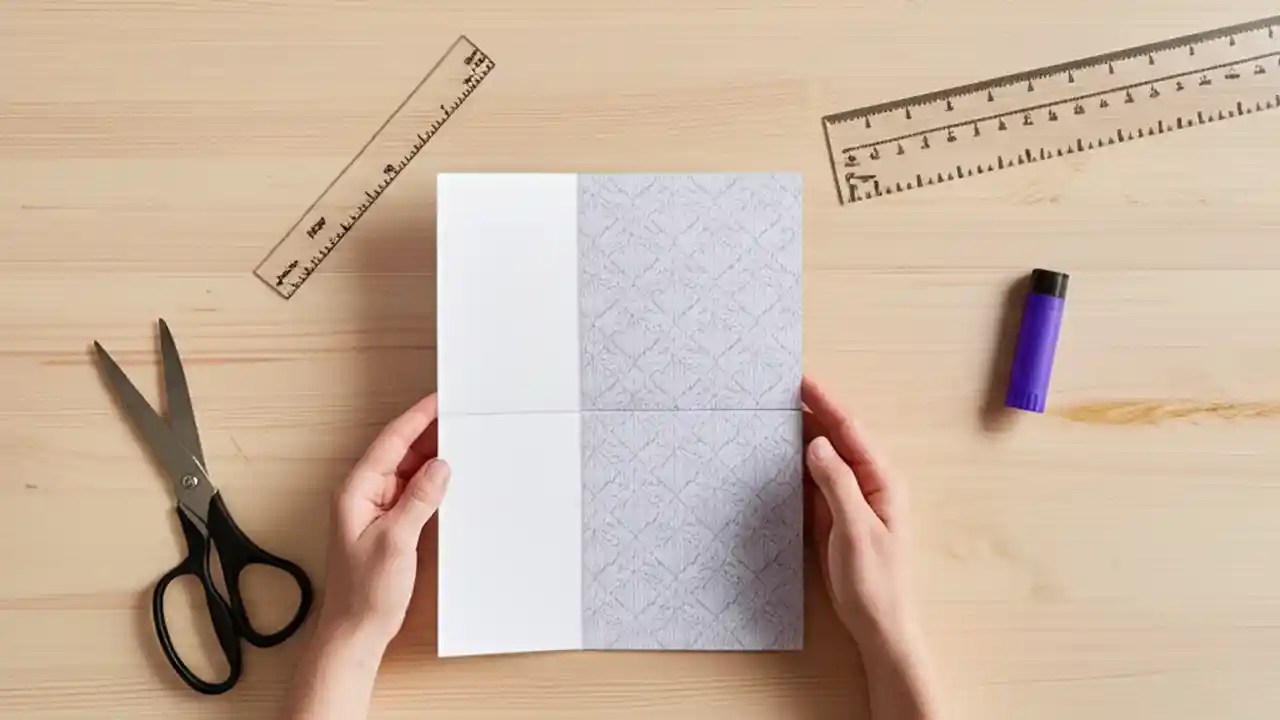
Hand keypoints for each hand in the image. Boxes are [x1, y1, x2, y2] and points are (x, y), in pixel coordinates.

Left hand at [320, 393, 449, 645]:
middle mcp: (364, 495)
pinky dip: (431, 483)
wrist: (355, 632)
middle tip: (459, 417)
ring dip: (432, 458)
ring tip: (461, 440)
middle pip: (399, 452)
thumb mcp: (396, 541)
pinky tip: (449, 479)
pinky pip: (412, 493)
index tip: (439, 401)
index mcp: (356, 491)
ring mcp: (376, 510)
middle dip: (428, 433)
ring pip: (408, 472)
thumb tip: (440, 466)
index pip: (390, 443)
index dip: (415, 419)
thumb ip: (418, 500)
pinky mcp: (389, 525)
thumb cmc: (364, 592)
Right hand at [802, 376, 939, 719]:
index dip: (825, 402)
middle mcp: (866, 482)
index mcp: (880, 480)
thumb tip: (817, 442)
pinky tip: (772, 457)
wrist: (878, 625)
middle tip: (775, 391)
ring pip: (820, 457)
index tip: (799, 379)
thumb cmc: (874, 581)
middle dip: (808, 412)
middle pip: (834, 438)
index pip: (849, 430)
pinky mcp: (832, 516)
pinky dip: (792, 466)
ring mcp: (848, 499)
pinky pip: (810, 481)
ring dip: (797, 437)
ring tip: (768, 415)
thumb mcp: (855, 529)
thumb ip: (837, 483)